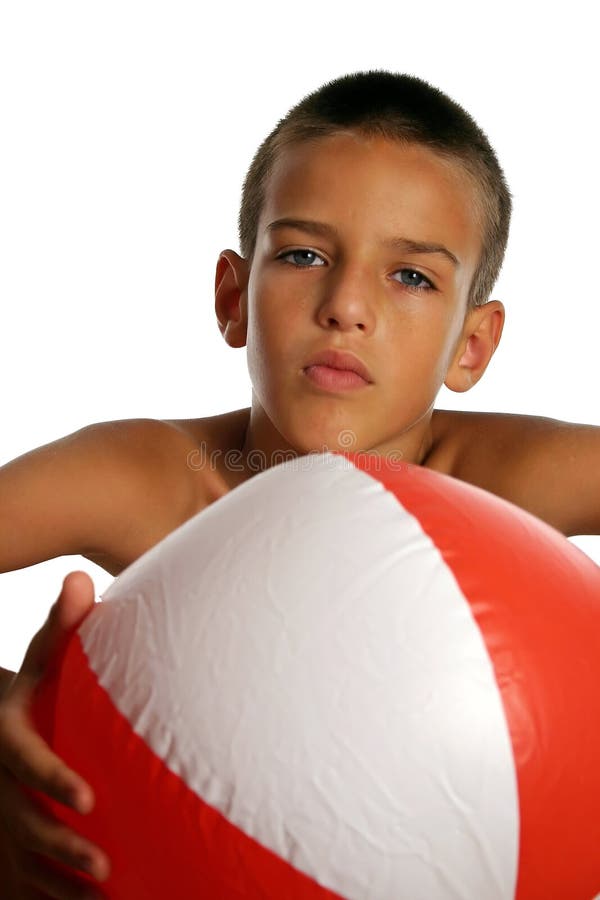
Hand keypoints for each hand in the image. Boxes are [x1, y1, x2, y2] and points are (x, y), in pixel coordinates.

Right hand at [0, 571, 110, 898]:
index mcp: (9, 739)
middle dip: (61, 844)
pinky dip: (59, 899)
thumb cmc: (30, 692)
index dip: (53, 781)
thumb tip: (80, 578)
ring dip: (63, 881)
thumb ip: (61, 626)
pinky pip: (31, 883)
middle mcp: (2, 786)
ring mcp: (4, 821)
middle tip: (103, 861)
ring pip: (28, 860)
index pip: (27, 763)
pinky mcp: (11, 849)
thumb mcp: (40, 659)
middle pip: (26, 822)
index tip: (89, 797)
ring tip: (107, 893)